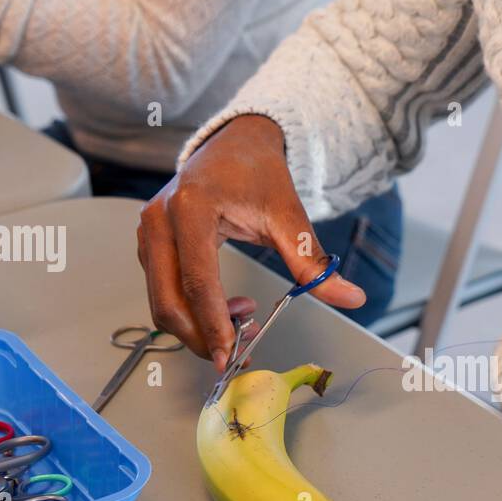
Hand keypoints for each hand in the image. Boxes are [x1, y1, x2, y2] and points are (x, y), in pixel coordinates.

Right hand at [137, 115, 365, 370]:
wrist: (235, 143)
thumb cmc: (260, 174)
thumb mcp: (290, 215)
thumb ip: (313, 262)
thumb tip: (352, 298)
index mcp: (192, 208)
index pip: (198, 281)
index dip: (214, 325)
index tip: (230, 357)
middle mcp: (159, 219)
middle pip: (168, 301)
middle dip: (201, 337)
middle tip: (239, 350)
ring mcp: (149, 231)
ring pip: (161, 301)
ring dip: (198, 325)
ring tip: (246, 315)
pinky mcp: (149, 242)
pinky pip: (161, 289)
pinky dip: (190, 310)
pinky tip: (227, 305)